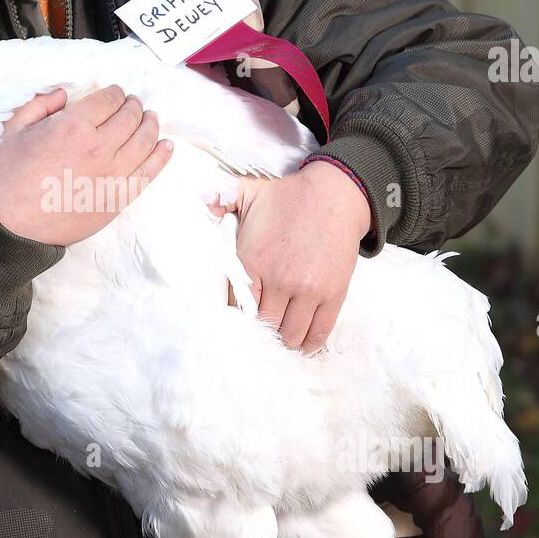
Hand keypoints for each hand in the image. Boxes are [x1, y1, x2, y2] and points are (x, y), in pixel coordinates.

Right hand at [0, 85, 173, 246]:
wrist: (10, 226)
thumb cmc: (8, 179)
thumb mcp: (13, 130)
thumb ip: (40, 105)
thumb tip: (63, 95)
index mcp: (73, 126)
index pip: (109, 99)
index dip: (116, 93)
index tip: (116, 94)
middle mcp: (99, 147)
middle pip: (130, 117)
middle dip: (134, 106)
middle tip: (134, 104)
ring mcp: (112, 175)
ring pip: (145, 141)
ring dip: (151, 125)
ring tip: (152, 119)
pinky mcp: (118, 198)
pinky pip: (149, 172)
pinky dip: (161, 156)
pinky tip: (166, 146)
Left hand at [211, 161, 370, 352]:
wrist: (336, 193)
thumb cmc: (289, 196)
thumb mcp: (249, 192)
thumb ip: (222, 198)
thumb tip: (203, 201)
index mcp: (253, 260)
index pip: (237, 305)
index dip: (237, 316)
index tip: (238, 322)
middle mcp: (279, 279)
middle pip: (263, 324)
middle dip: (260, 331)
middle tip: (259, 334)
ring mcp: (308, 289)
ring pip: (290, 334)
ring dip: (283, 340)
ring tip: (280, 339)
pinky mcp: (333, 294)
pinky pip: (319, 331)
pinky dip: (310, 344)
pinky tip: (302, 345)